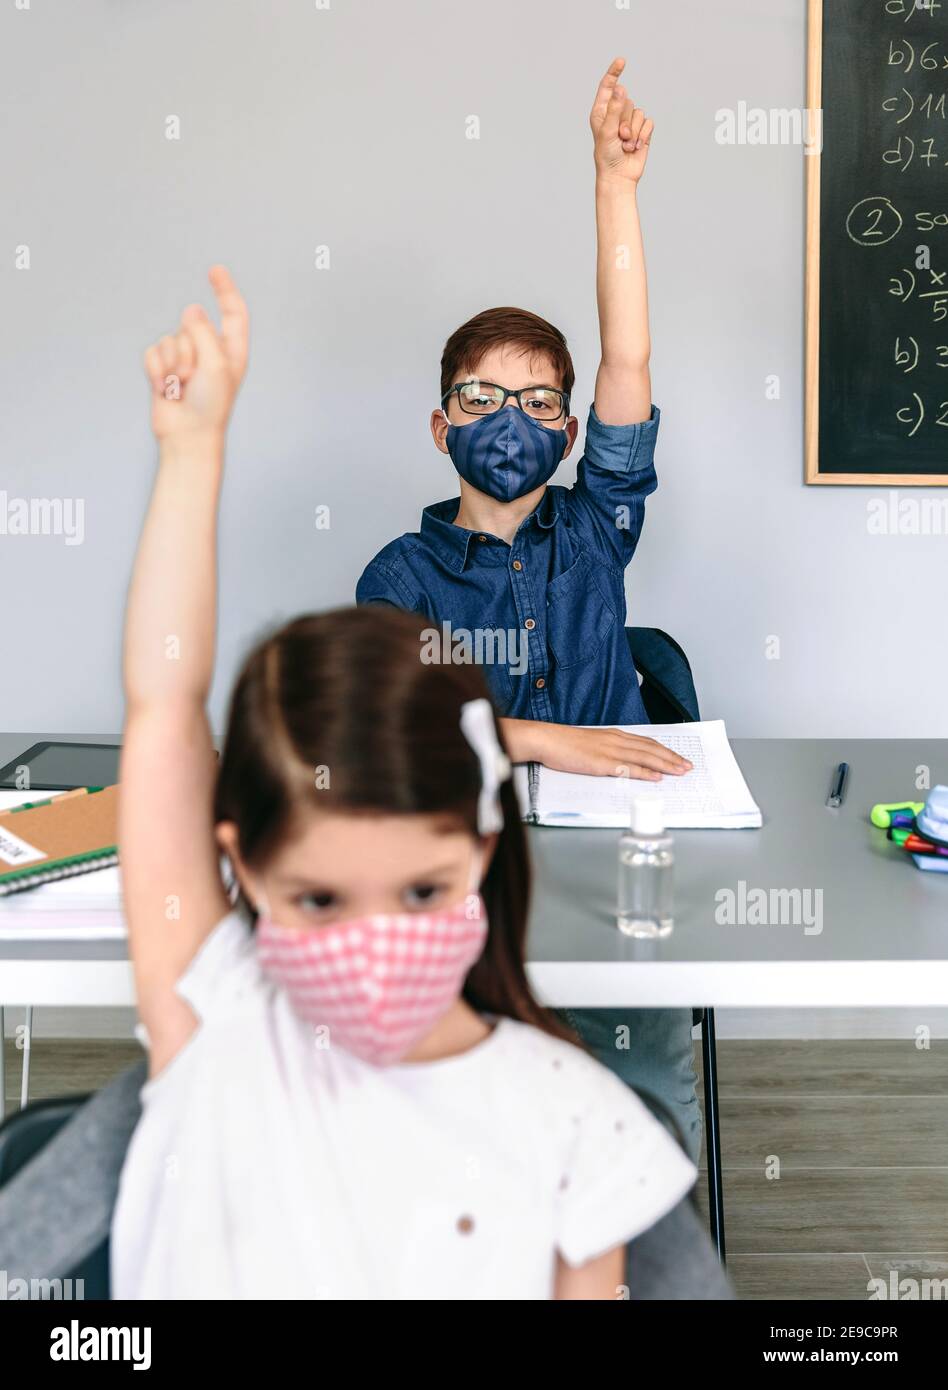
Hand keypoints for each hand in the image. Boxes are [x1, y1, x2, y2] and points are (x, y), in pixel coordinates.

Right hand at [144, 265, 248, 443]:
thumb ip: (204, 332)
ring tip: (181, 387)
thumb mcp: (216, 364)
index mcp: (232, 351)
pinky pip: (153, 351)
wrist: (187, 436)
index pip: (232, 313)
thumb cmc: (210, 405)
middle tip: (194, 379)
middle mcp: (209, 352)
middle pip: (191, 325)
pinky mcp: (164, 368)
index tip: (215, 269)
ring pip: (170, 338)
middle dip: (188, 350)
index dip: (225, 290)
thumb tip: (192, 309)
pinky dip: (157, 370)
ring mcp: (185, 359)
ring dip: (172, 364)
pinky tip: (165, 390)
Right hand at [533, 723, 692, 780]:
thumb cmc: (565, 744)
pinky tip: (656, 777)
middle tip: (688, 767)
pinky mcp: (602, 763)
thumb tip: (624, 762)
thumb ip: (609, 751)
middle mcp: (616, 740)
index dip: (665, 751)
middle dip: (672, 758)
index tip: (679, 758)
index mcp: (614, 736)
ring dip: (665, 764)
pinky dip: (645, 772)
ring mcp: (610, 751)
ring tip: (680, 771)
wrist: (548, 740)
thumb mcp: (592, 744)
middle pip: (651, 749)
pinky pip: (628, 768)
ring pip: (645, 757)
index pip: (647, 742)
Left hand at [590, 57, 653, 185]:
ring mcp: (629, 122)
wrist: (619, 176)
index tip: (621, 61)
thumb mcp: (607, 131)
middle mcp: (616, 113)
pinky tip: (635, 147)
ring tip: (625, 145)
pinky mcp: (642, 131)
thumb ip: (615, 109)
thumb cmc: (607, 156)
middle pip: (628, 100)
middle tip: (619, 137)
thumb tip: (621, 87)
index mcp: (602, 111)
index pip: (608, 86)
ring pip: (639, 112)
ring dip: (634, 131)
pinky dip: (643, 136)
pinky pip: (648, 123)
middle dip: (625, 120)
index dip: (614, 73)